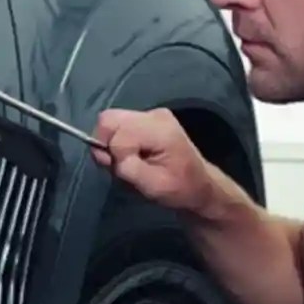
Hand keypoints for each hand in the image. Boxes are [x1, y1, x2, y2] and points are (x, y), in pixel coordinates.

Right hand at [92, 108, 215, 214]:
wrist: (200, 184)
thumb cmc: (180, 189)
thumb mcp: (153, 186)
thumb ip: (127, 167)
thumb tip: (104, 152)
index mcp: (160, 130)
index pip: (117, 134)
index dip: (115, 155)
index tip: (128, 171)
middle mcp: (153, 115)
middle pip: (108, 119)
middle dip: (106, 144)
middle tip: (120, 165)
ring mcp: (150, 114)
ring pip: (110, 121)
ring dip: (111, 144)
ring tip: (129, 162)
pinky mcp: (145, 119)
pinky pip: (117, 125)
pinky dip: (117, 141)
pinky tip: (132, 155)